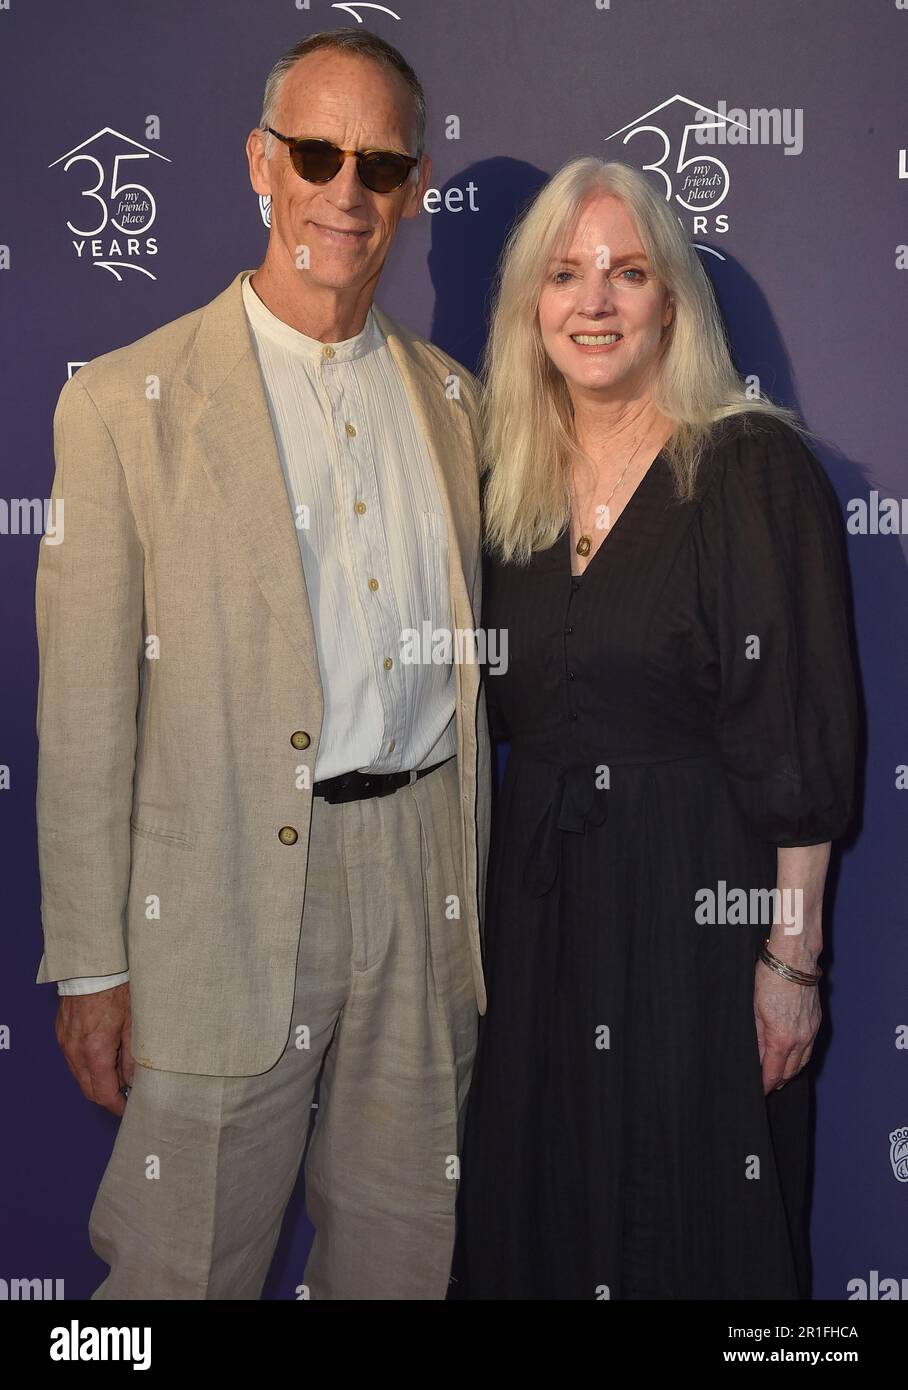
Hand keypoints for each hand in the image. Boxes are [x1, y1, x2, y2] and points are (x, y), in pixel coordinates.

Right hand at [55, 983, 133, 1115]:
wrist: (92, 968)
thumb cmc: (116, 992)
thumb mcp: (133, 1025)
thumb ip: (132, 1057)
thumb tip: (133, 1081)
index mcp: (95, 1053)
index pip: (104, 1094)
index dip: (117, 1106)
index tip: (128, 1108)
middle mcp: (76, 1052)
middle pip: (89, 1090)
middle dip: (107, 1096)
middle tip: (125, 1092)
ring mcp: (65, 1044)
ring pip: (79, 1076)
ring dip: (96, 1080)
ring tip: (117, 1070)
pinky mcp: (62, 1034)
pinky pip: (73, 1060)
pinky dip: (87, 1065)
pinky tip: (103, 1054)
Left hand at [753, 961, 819, 1096]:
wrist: (794, 959)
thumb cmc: (770, 979)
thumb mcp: (754, 1010)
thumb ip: (757, 1037)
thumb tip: (755, 1056)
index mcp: (782, 1039)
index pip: (774, 1073)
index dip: (765, 1085)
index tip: (758, 1091)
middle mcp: (801, 1039)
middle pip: (791, 1071)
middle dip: (778, 1081)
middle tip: (767, 1086)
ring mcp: (812, 1031)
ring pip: (802, 1061)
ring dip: (791, 1071)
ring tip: (779, 1076)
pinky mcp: (817, 1021)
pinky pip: (809, 1048)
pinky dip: (800, 1057)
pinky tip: (792, 1056)